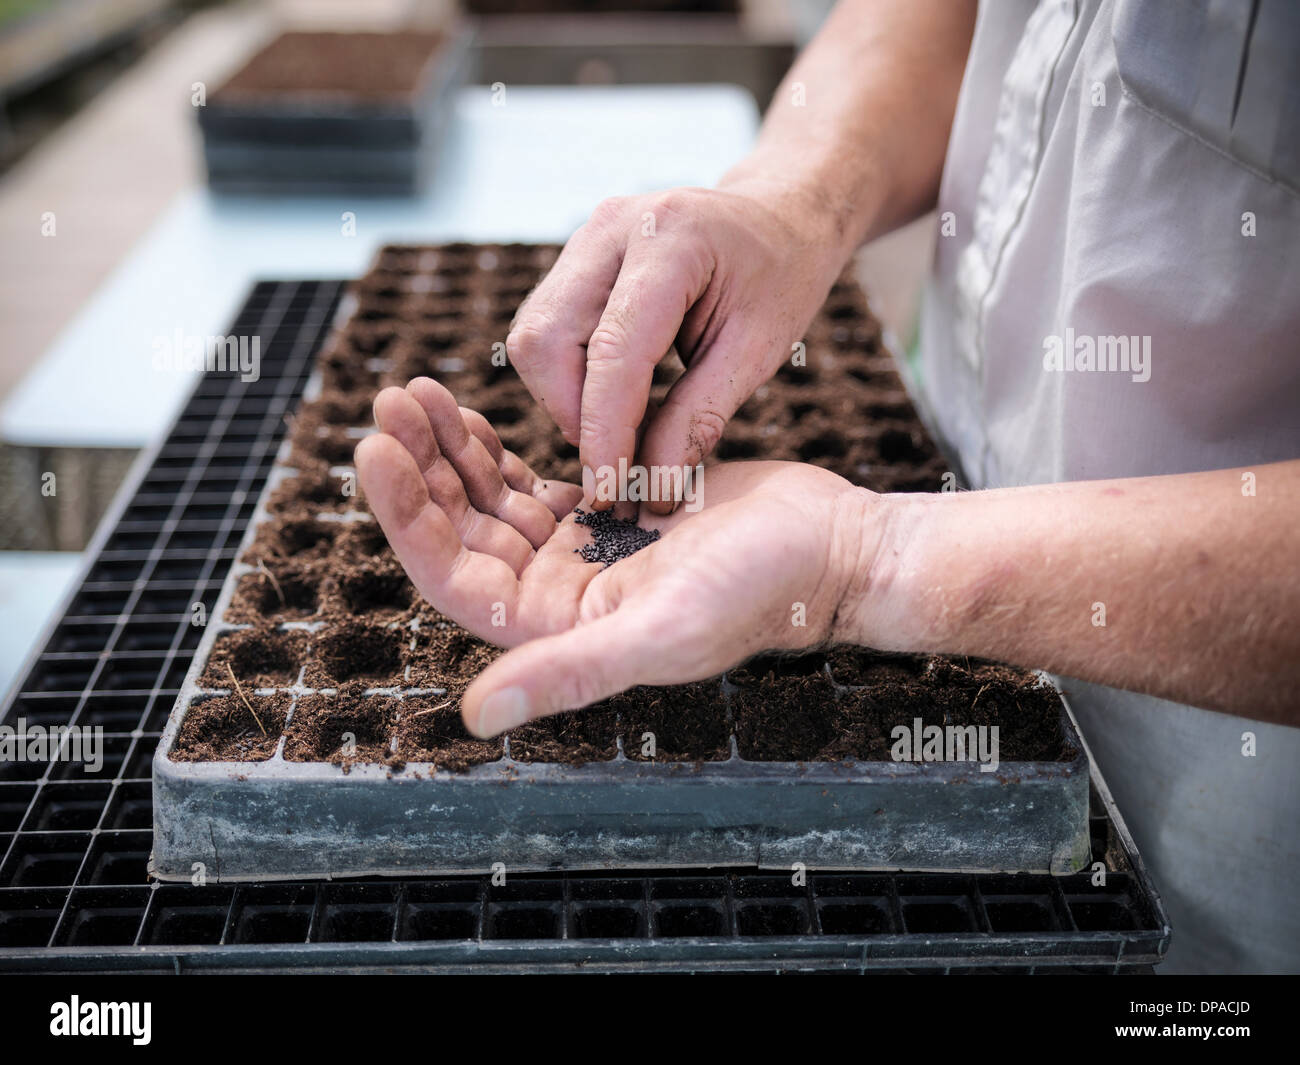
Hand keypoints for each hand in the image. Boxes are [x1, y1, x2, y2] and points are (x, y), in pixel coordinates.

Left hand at [355, 378, 887, 735]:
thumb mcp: (665, 629)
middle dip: (421, 466)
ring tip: (414, 392)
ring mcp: (579, 553)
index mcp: (558, 629)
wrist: (828, 546)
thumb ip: (571, 671)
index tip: (377, 449)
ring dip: (450, 449)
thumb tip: (475, 715)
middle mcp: (557, 595)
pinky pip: (530, 480)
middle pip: (461, 530)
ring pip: (489, 499)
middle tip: (389, 402)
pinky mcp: (604, 511)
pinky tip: (471, 412)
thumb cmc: (763, 591)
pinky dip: (497, 446)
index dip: (408, 517)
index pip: (454, 576)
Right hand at [506, 179, 848, 511]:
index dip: (604, 432)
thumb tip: (652, 488)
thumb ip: (700, 417)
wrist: (777, 218)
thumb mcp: (759, 350)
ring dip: (567, 400)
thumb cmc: (780, 279)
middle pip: (547, 341)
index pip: (613, 352)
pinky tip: (618, 397)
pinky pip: (544, 331)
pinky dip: (570, 379)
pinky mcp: (573, 258)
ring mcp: (585, 238)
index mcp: (672, 241)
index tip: (610, 493)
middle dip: (574, 415)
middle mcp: (612, 229)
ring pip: (534, 339)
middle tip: (621, 458)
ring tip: (626, 426)